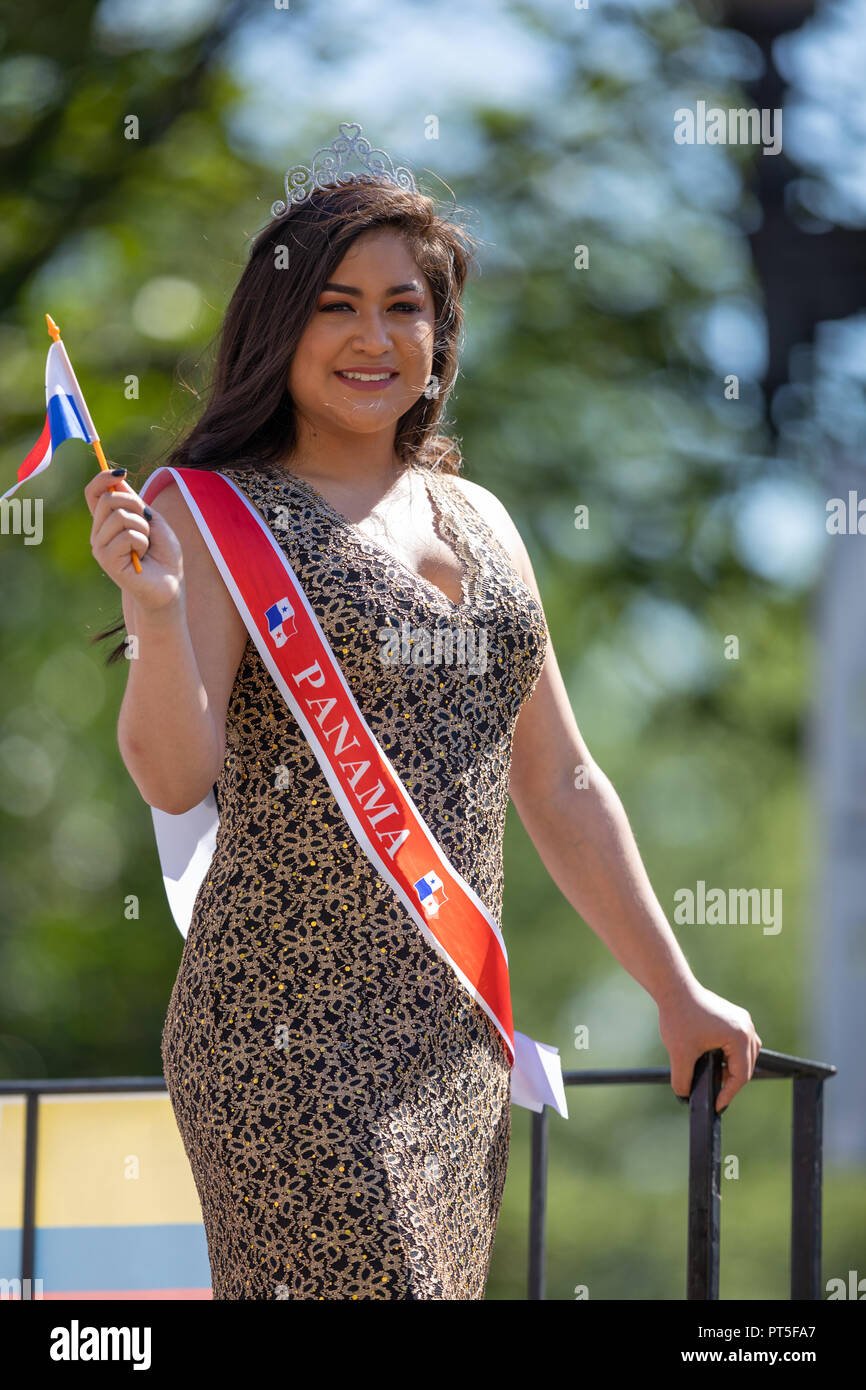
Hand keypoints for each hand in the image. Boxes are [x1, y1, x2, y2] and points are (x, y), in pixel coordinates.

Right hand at [85, 467, 183, 613]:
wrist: (169, 583)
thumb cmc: (163, 554)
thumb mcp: (153, 520)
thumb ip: (135, 502)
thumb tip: (117, 480)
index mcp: (108, 521)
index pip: (94, 493)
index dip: (104, 478)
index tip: (121, 472)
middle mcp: (99, 532)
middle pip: (108, 499)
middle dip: (135, 505)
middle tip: (148, 523)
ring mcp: (100, 546)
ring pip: (120, 516)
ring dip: (143, 528)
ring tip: (146, 544)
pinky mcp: (106, 560)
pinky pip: (126, 536)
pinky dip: (142, 542)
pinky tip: (142, 556)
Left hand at [657, 981, 762, 1113]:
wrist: (674, 988)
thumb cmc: (679, 1017)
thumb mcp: (680, 1054)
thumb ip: (683, 1081)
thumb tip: (685, 1097)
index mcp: (740, 1036)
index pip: (740, 1075)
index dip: (728, 1094)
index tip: (716, 1106)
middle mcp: (747, 1027)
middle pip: (747, 1066)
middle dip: (730, 1082)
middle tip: (714, 1094)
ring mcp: (743, 1020)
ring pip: (745, 1054)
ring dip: (732, 1068)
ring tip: (713, 1076)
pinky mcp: (735, 1016)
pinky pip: (739, 1042)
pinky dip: (730, 1055)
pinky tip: (714, 1060)